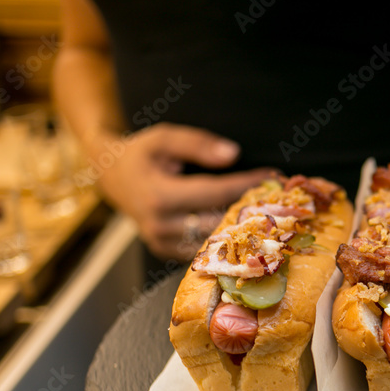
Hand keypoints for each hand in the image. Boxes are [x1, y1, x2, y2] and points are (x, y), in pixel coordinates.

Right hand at [88, 122, 276, 259]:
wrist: (111, 177)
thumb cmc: (141, 154)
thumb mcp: (163, 137)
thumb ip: (197, 143)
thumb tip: (233, 154)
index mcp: (159, 198)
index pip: (215, 193)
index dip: (246, 185)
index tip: (272, 176)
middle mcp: (160, 227)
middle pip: (218, 222)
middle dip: (250, 209)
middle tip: (278, 198)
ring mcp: (162, 244)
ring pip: (214, 242)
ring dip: (242, 228)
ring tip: (267, 212)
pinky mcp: (166, 253)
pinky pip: (203, 250)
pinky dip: (225, 239)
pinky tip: (245, 225)